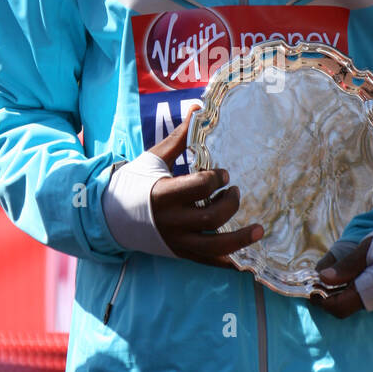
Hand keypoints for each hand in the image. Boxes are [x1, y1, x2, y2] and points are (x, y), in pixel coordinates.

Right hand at [149, 110, 262, 267]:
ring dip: (240, 238)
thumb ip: (180, 136)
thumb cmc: (136, 182)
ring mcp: (176, 241)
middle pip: (211, 217)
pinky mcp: (180, 253)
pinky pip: (207, 262)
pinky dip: (227, 263)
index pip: (199, 187)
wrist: (112, 216)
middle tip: (234, 192)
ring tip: (260, 229)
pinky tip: (246, 261)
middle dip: (229, 203)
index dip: (217, 179)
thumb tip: (198, 108)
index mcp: (164, 194)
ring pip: (214, 247)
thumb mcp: (156, 158)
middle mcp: (172, 221)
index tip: (224, 175)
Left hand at [309, 235, 372, 318]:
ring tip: (352, 268)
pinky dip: (368, 288)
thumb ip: (344, 267)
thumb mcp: (366, 250)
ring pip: (364, 300)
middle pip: (350, 304)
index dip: (322, 300)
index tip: (313, 289)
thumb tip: (322, 279)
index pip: (338, 308)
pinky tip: (370, 271)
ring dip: (353, 288)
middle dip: (337, 292)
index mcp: (371, 293)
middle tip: (330, 274)